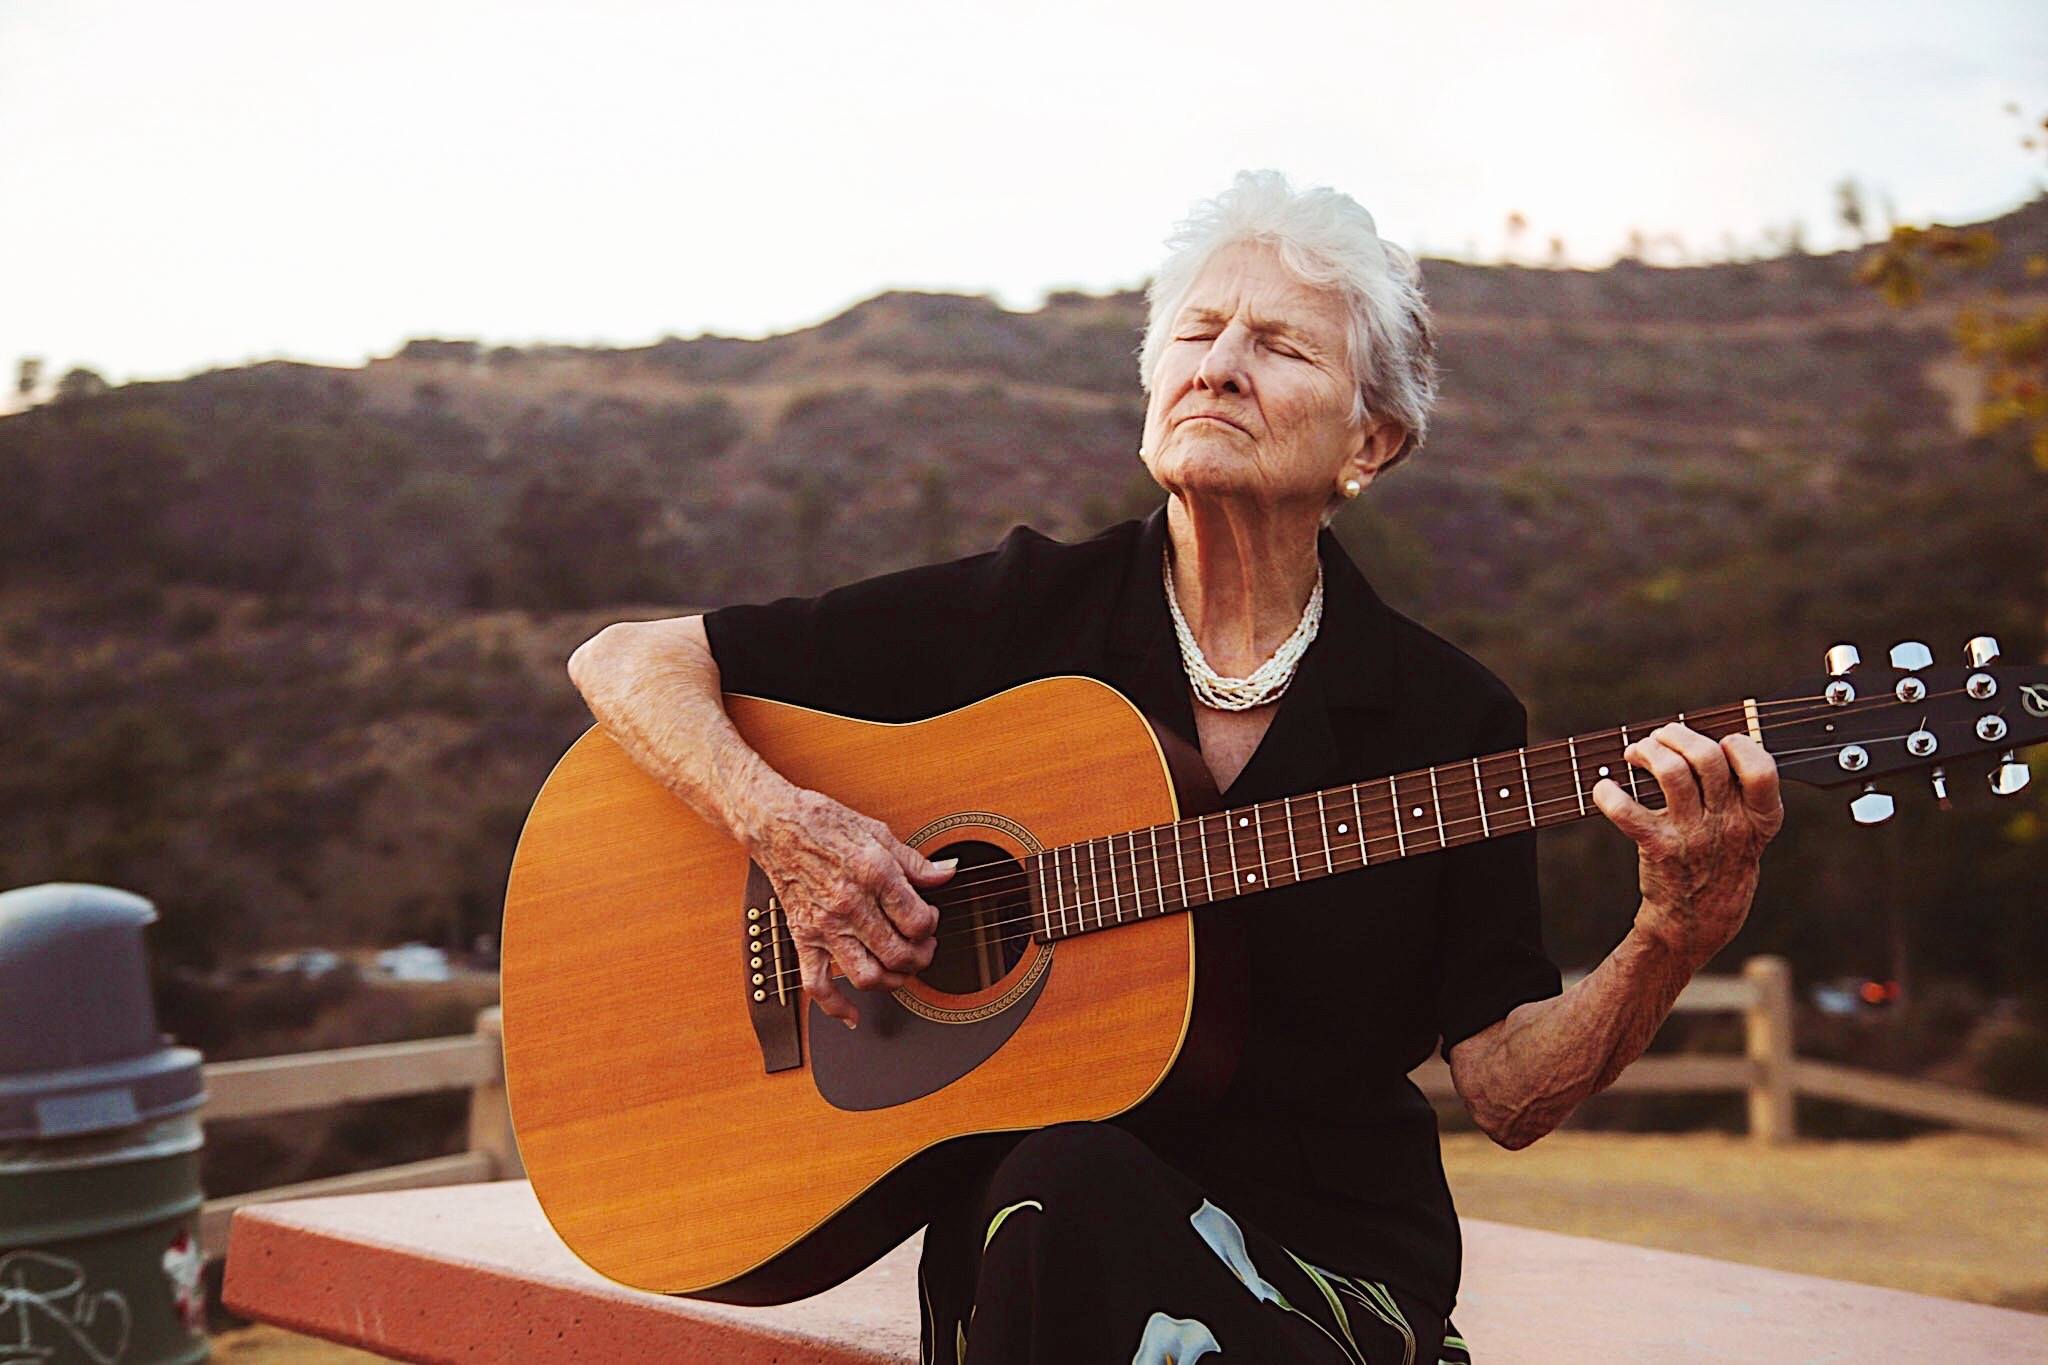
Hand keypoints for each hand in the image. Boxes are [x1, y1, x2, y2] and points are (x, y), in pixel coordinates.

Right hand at [744, 787, 955, 1028]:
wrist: (777, 824)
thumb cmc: (826, 825)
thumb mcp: (879, 833)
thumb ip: (916, 862)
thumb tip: (948, 873)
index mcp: (874, 874)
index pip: (918, 921)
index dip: (932, 924)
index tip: (930, 917)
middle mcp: (850, 905)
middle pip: (898, 954)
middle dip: (921, 957)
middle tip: (923, 947)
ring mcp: (825, 926)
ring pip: (866, 976)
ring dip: (892, 981)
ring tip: (900, 969)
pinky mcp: (803, 937)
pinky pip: (817, 985)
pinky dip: (836, 1007)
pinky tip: (853, 1014)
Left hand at [1591, 724, 1784, 965]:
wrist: (1697, 924)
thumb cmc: (1720, 868)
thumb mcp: (1748, 835)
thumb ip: (1738, 795)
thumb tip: (1706, 744)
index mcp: (1758, 819)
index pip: (1763, 771)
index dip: (1741, 745)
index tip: (1721, 743)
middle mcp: (1728, 824)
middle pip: (1707, 758)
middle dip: (1677, 735)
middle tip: (1660, 738)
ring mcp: (1693, 836)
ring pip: (1671, 772)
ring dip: (1648, 752)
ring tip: (1636, 753)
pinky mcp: (1659, 848)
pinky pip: (1627, 811)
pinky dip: (1609, 794)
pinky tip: (1605, 788)